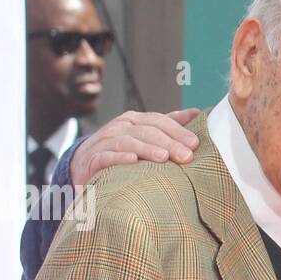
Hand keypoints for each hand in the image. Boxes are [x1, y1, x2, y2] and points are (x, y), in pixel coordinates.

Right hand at [69, 108, 200, 184]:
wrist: (83, 166)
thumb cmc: (121, 151)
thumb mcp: (143, 135)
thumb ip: (167, 125)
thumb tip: (196, 113)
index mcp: (135, 120)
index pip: (159, 121)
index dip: (178, 130)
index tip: (195, 144)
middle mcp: (120, 127)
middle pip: (147, 131)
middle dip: (169, 143)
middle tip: (187, 156)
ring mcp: (104, 141)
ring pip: (128, 142)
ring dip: (146, 149)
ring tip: (164, 158)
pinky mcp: (92, 159)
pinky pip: (105, 156)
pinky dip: (118, 158)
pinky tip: (132, 161)